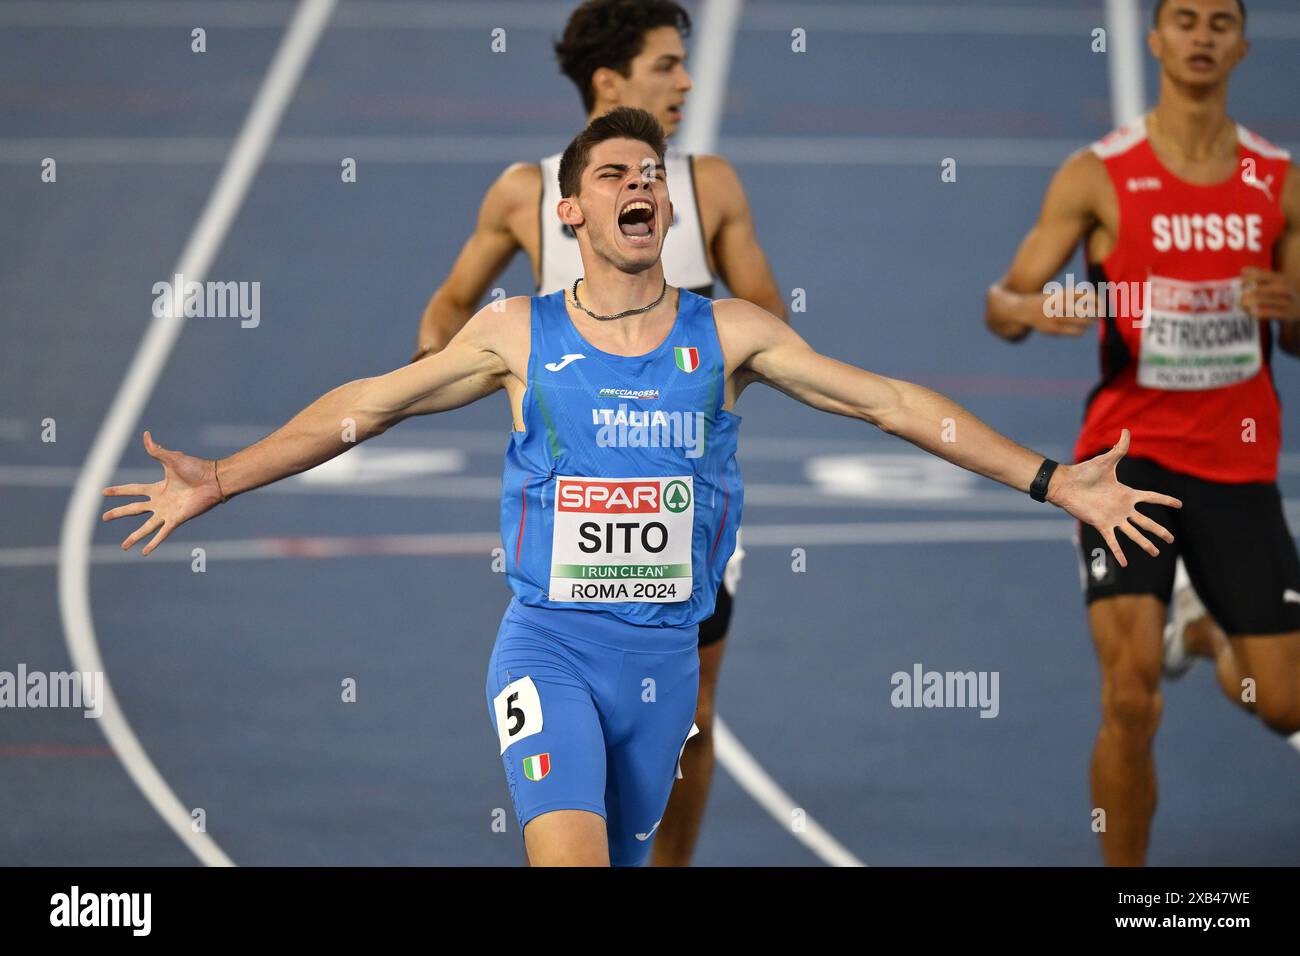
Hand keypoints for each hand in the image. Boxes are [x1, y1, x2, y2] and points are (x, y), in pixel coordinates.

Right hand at [101, 431, 224, 554]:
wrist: (213, 480)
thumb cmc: (196, 468)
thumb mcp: (172, 458)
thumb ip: (157, 450)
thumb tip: (146, 434)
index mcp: (158, 487)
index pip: (133, 490)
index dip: (119, 491)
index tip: (103, 492)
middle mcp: (160, 502)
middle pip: (134, 509)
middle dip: (119, 513)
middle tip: (104, 518)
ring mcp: (167, 512)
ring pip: (146, 527)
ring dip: (134, 536)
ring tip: (124, 547)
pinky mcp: (176, 520)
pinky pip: (162, 534)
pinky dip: (154, 543)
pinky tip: (145, 552)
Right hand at [1026, 285, 1096, 335]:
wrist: (1024, 310)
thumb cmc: (1047, 302)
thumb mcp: (1058, 294)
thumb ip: (1073, 295)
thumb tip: (1095, 298)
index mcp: (1061, 295)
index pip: (1085, 296)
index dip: (1096, 300)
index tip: (1102, 304)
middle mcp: (1059, 305)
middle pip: (1084, 309)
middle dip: (1095, 312)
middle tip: (1101, 314)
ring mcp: (1055, 317)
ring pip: (1079, 321)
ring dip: (1088, 322)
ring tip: (1091, 323)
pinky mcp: (1052, 329)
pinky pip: (1071, 331)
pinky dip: (1080, 331)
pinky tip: (1082, 331)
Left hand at [1046, 429, 1181, 566]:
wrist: (1067, 484)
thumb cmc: (1085, 472)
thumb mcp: (1106, 460)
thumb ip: (1119, 448)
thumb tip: (1126, 430)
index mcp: (1127, 493)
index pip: (1151, 498)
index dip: (1165, 501)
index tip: (1180, 505)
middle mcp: (1122, 507)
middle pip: (1146, 521)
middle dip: (1159, 530)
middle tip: (1172, 540)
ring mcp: (1113, 518)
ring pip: (1134, 533)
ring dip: (1145, 543)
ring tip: (1157, 554)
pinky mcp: (1101, 525)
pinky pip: (1113, 541)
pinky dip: (1119, 552)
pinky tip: (1126, 564)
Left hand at [1241, 267, 1299, 322]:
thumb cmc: (1284, 293)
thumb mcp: (1276, 281)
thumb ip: (1261, 275)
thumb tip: (1243, 270)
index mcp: (1281, 279)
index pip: (1261, 276)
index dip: (1248, 279)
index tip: (1239, 283)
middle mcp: (1284, 289)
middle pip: (1261, 289)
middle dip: (1247, 292)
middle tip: (1239, 295)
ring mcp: (1286, 301)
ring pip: (1263, 301)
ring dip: (1248, 303)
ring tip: (1240, 304)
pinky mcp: (1285, 313)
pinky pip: (1266, 313)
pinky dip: (1255, 313)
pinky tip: (1248, 312)